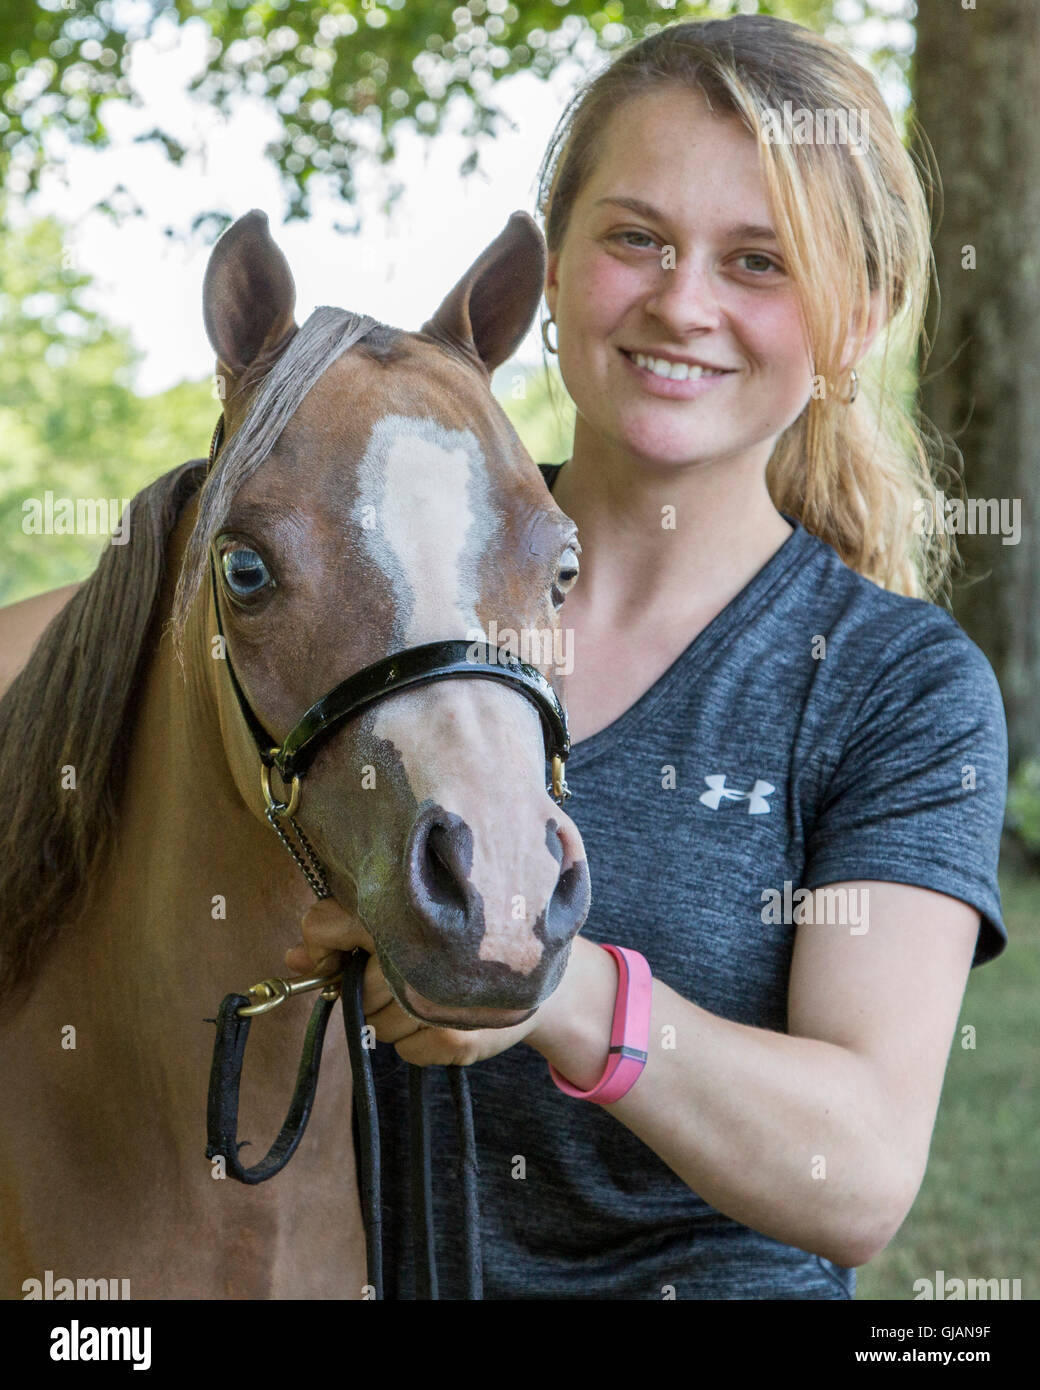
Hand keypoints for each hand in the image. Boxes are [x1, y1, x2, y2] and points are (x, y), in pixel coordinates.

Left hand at [284, 899, 546, 1067]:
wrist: (545, 976)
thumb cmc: (464, 944)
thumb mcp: (409, 926)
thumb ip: (345, 936)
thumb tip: (290, 960)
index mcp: (404, 909)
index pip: (325, 925)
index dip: (320, 947)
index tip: (334, 958)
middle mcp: (419, 949)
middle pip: (354, 989)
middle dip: (371, 990)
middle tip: (409, 975)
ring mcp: (436, 998)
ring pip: (375, 1026)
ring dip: (397, 1018)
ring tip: (436, 996)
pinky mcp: (452, 1038)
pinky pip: (405, 1051)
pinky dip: (421, 1042)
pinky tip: (451, 1018)